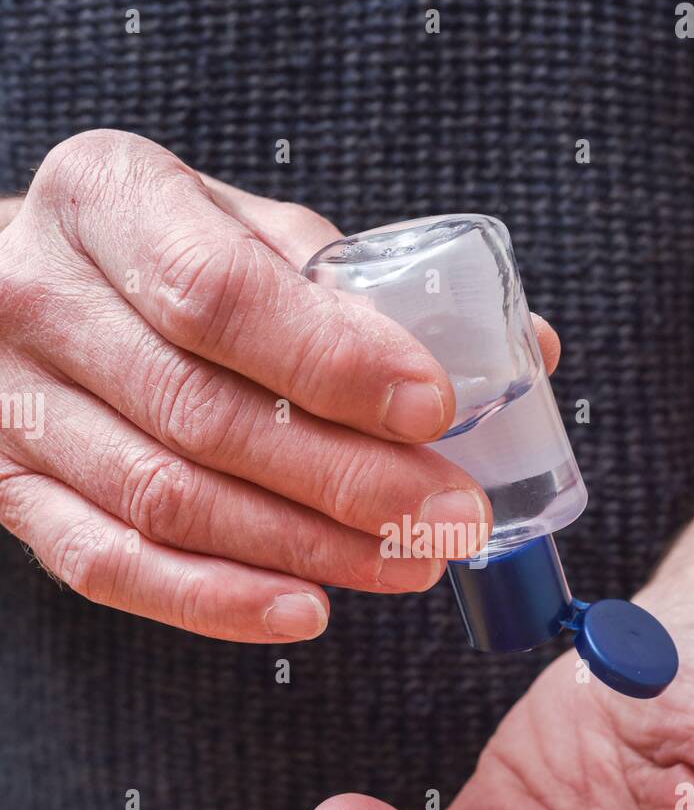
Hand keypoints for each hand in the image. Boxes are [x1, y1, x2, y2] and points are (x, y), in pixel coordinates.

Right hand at [0, 131, 557, 639]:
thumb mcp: (240, 225)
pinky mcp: (8, 489)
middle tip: (451, 517)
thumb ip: (355, 285)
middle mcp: (40, 297)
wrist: (14, 286)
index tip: (433, 408)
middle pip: (203, 413)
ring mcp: (10, 402)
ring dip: (302, 547)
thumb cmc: (154, 256)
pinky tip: (304, 609)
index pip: (220, 294)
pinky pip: (109, 564)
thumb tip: (526, 352)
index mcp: (107, 199)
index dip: (332, 362)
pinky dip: (213, 599)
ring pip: (166, 501)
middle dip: (345, 478)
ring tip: (407, 564)